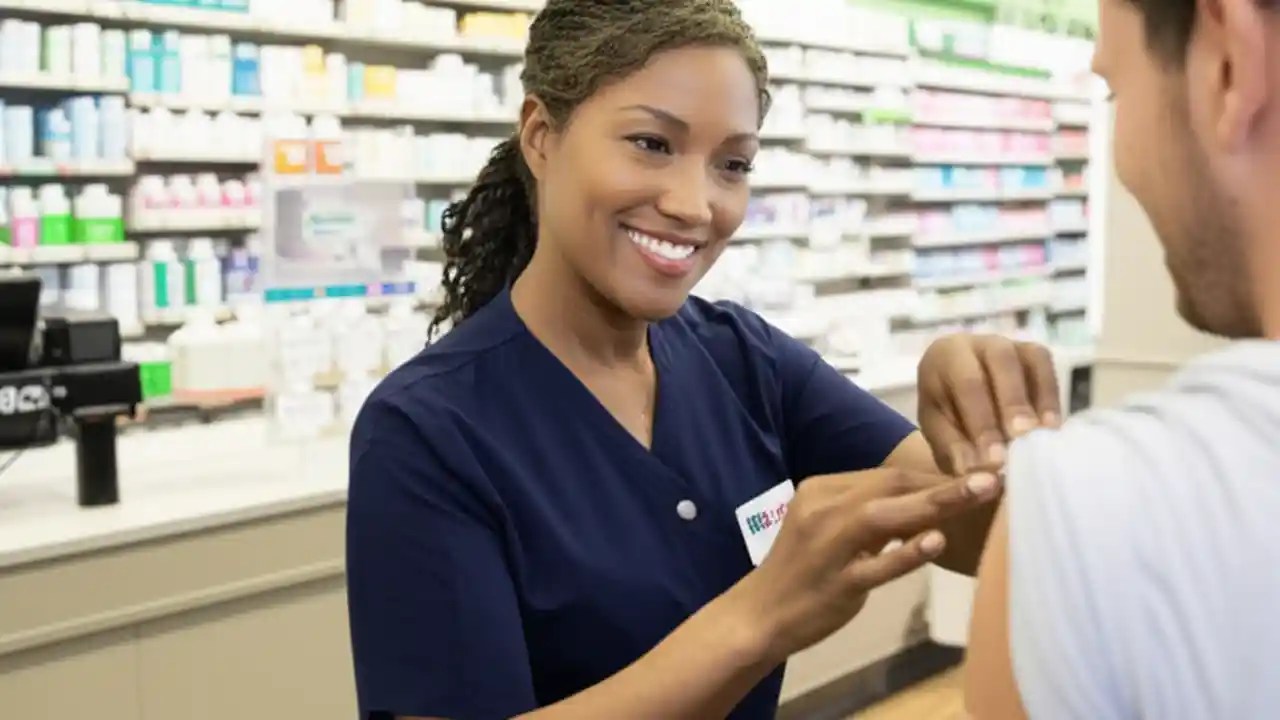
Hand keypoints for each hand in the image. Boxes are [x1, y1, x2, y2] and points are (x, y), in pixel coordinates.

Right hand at [724, 468, 999, 662]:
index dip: (935, 473)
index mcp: (822, 490)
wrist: (761, 614)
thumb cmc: (804, 571)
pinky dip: (906, 553)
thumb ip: (871, 513)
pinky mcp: (836, 583)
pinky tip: (937, 541)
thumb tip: (927, 502)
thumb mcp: (831, 529)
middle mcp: (822, 509)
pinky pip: (875, 566)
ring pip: (884, 516)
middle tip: (996, 475)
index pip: (886, 474)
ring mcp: (828, 546)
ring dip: (937, 502)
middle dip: (945, 480)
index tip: (976, 473)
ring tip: (982, 493)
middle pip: (890, 485)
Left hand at [918, 334, 1060, 475]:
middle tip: (1021, 440)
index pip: (966, 383)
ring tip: (1042, 435)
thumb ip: (955, 451)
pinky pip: (1047, 368)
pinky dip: (1052, 396)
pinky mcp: (1033, 354)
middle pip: (1000, 361)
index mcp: (945, 356)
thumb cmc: (947, 413)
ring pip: (1029, 358)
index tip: (995, 459)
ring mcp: (1010, 344)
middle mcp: (978, 342)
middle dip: (1012, 403)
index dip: (982, 421)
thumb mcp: (939, 433)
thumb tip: (981, 476)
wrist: (956, 394)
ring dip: (1039, 397)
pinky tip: (1052, 427)